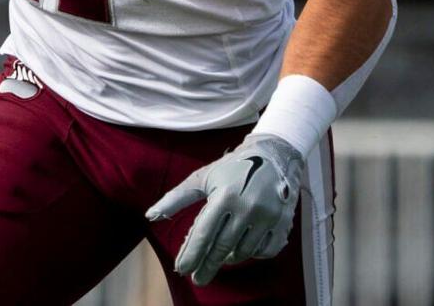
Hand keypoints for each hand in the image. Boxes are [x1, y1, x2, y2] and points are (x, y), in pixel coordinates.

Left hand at [146, 133, 304, 285]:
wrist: (272, 155)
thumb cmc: (231, 168)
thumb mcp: (202, 177)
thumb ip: (176, 198)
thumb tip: (150, 215)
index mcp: (224, 195)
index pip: (204, 233)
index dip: (192, 254)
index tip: (182, 269)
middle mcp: (247, 207)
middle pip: (222, 247)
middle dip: (207, 265)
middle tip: (197, 279)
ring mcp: (268, 217)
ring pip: (243, 252)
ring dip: (229, 258)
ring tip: (219, 257)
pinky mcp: (283, 223)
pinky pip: (266, 251)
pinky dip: (253, 254)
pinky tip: (243, 249)